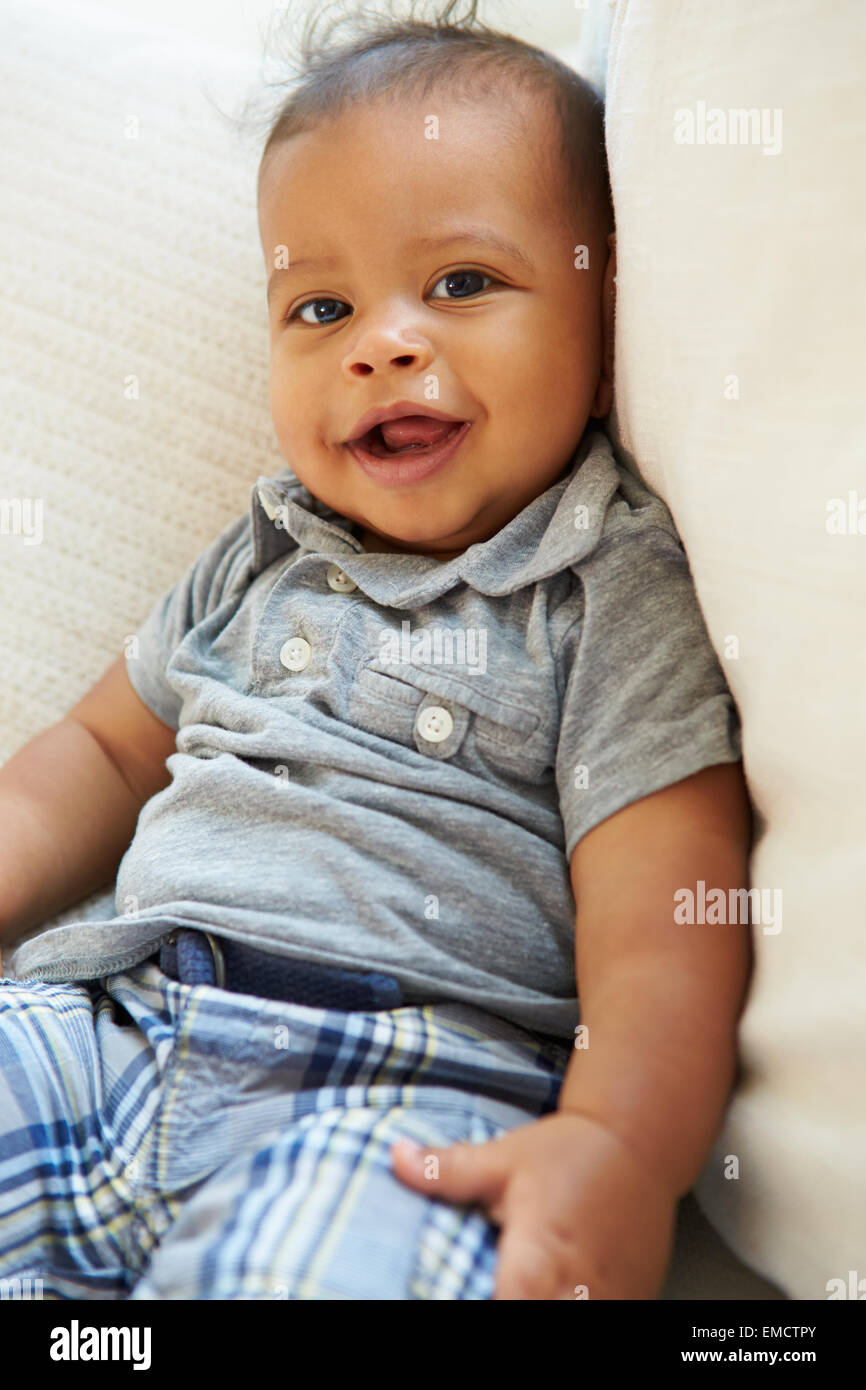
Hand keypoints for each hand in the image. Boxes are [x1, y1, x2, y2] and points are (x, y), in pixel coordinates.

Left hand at [391, 1109, 678, 1299]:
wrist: (639, 1146)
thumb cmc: (569, 1153)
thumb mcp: (502, 1157)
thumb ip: (447, 1169)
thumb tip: (395, 1158)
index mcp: (542, 1252)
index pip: (516, 1303)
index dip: (496, 1306)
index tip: (472, 1296)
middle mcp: (581, 1287)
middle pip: (545, 1319)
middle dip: (517, 1309)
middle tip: (496, 1287)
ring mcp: (612, 1302)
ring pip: (580, 1327)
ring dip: (549, 1311)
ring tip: (523, 1289)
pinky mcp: (633, 1304)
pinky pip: (602, 1323)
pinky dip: (578, 1312)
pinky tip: (558, 1296)